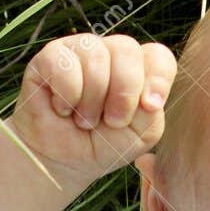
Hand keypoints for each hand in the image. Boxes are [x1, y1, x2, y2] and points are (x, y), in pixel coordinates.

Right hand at [7, 33, 176, 186]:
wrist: (61, 161)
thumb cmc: (101, 146)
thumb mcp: (138, 137)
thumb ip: (151, 114)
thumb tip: (148, 98)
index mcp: (136, 70)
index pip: (158, 56)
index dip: (158, 79)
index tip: (150, 107)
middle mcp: (109, 54)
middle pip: (127, 49)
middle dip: (123, 93)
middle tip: (111, 121)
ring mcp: (80, 50)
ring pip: (96, 56)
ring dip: (92, 101)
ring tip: (83, 120)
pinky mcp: (50, 55)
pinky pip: (65, 65)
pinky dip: (66, 96)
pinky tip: (62, 109)